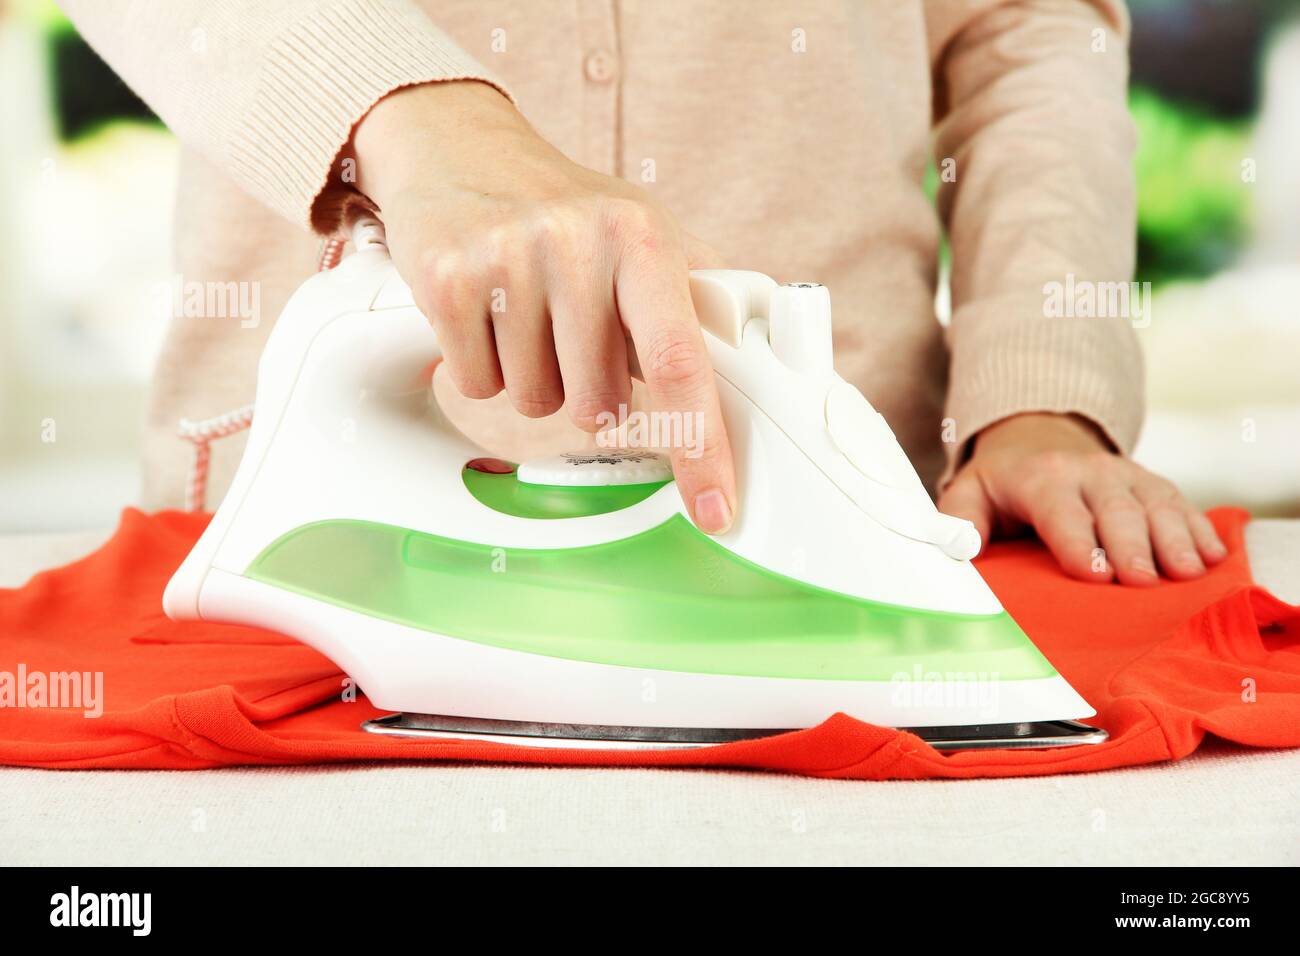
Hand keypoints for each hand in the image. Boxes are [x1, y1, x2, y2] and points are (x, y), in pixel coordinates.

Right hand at [351, 80, 734, 532]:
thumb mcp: (644, 233)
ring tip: (527, 314)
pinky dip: (482, 368)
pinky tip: (486, 315)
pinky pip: (476, 386)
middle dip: (588, 392)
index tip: (715, 510)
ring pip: (534, 402)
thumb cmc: (567, 210)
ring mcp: (508, 258)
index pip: (679, 362)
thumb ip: (697, 301)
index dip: (701, 446)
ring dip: (533, 379)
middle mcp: (578, 241)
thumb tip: (755, 371)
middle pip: (597, 405)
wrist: (462, 146)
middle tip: (573, 334)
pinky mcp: (447, 279)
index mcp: (643, 238)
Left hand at [937, 413, 1226, 584]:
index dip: (1078, 542)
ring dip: (1175, 540)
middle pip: (1115, 510)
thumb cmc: (1001, 484)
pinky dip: (1200, 530)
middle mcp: (1089, 472)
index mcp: (1042, 478)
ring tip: (1188, 573)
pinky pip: (1181, 505)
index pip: (1060, 511)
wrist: (1037, 439)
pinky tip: (1213, 558)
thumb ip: (958, 520)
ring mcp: (1127, 476)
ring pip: (1156, 505)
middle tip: (1143, 582)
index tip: (1094, 574)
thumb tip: (959, 549)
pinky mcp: (1153, 485)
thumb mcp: (968, 493)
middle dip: (1131, 546)